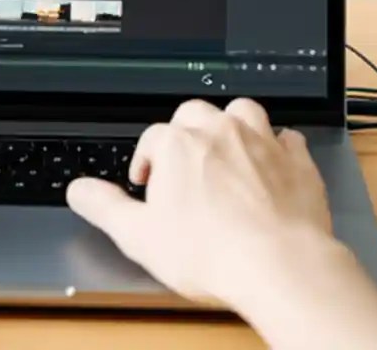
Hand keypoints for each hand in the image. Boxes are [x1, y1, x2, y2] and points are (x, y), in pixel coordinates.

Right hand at [66, 98, 336, 309]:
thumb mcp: (138, 236)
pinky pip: (287, 137)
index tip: (147, 183)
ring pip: (242, 111)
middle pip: (194, 114)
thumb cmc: (212, 252)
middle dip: (184, 133)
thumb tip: (79, 190)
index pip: (152, 137)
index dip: (145, 160)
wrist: (279, 264)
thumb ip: (104, 207)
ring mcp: (262, 142)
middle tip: (182, 164)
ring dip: (231, 125)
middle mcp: (220, 133)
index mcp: (178, 146)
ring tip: (225, 150)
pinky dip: (276, 145)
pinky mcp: (296, 160)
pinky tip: (270, 162)